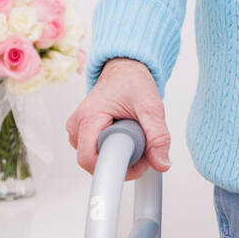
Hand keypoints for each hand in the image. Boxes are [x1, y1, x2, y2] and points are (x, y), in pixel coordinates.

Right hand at [65, 57, 171, 181]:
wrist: (125, 69)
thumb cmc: (133, 81)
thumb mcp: (151, 106)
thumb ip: (158, 137)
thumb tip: (161, 164)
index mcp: (89, 117)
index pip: (90, 160)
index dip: (117, 167)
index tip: (139, 162)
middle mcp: (77, 124)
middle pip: (94, 162)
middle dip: (122, 161)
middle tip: (142, 146)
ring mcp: (77, 129)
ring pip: (96, 159)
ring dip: (119, 155)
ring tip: (134, 136)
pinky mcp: (82, 132)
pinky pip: (96, 152)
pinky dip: (114, 149)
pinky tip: (125, 137)